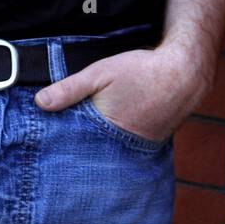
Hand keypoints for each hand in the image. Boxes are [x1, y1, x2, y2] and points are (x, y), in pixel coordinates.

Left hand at [34, 45, 210, 143]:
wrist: (185, 71)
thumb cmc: (141, 70)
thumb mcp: (100, 73)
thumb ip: (70, 88)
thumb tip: (40, 102)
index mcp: (108, 132)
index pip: (77, 148)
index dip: (64, 146)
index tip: (48, 147)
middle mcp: (125, 147)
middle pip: (95, 153)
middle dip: (82, 150)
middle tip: (64, 150)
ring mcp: (142, 147)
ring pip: (113, 151)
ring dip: (102, 147)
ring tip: (89, 142)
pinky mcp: (154, 143)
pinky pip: (131, 147)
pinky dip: (121, 142)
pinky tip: (115, 133)